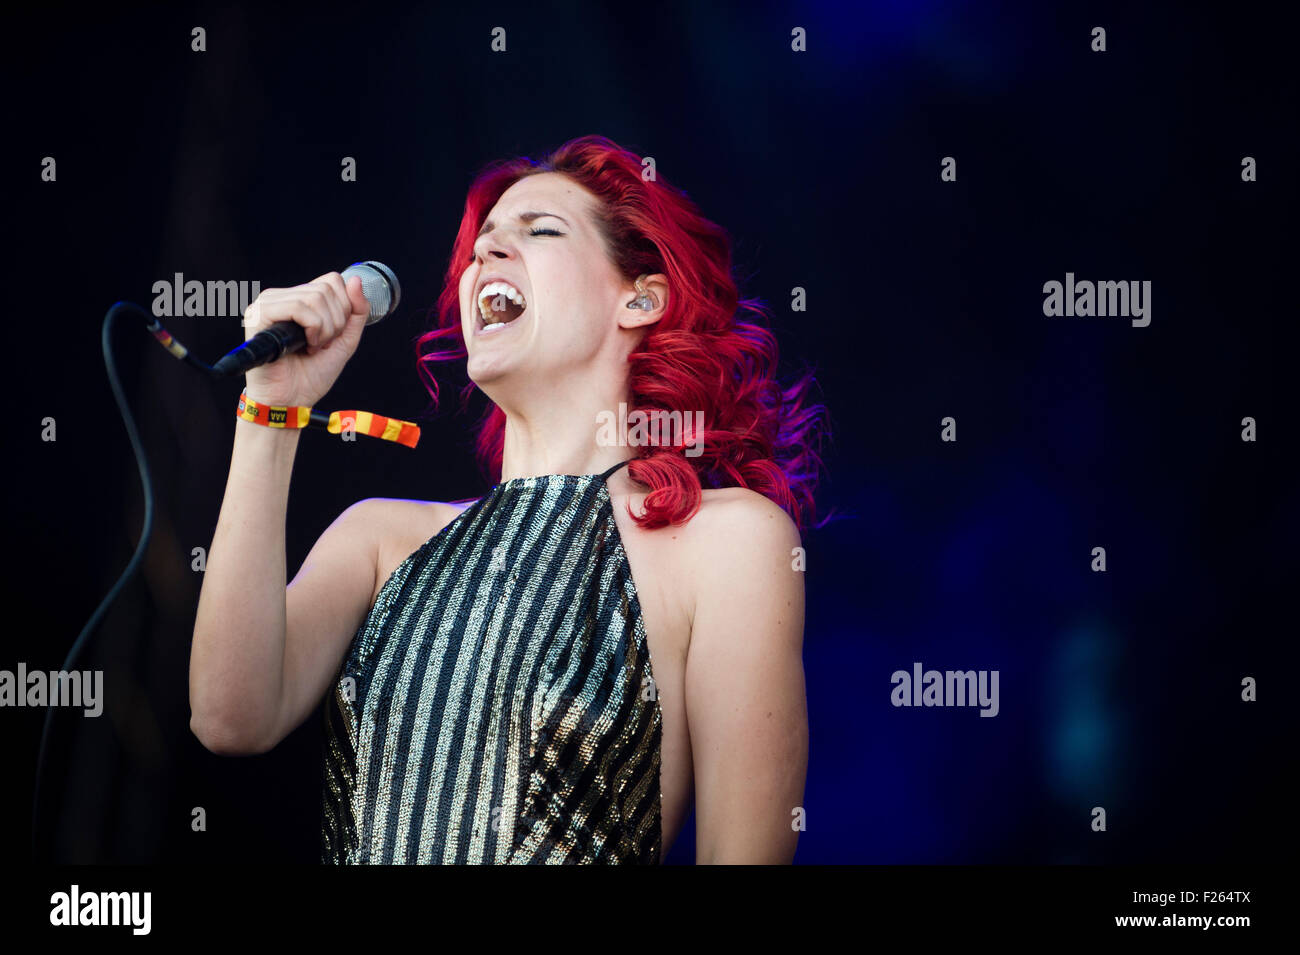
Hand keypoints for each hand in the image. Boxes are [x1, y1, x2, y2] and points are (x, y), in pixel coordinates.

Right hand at [241, 272, 369, 406]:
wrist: (291, 401)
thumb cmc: (311, 374)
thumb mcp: (345, 340)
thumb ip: (356, 311)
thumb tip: (356, 279)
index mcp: (299, 299)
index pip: (333, 280)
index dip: (344, 308)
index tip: (334, 334)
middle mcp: (281, 296)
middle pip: (327, 288)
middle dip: (336, 322)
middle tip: (322, 344)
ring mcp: (268, 303)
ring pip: (316, 297)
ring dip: (325, 329)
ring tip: (312, 347)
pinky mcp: (260, 314)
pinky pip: (299, 307)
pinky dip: (313, 329)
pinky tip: (305, 346)